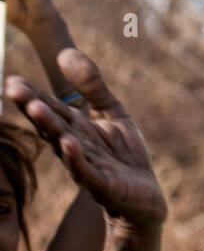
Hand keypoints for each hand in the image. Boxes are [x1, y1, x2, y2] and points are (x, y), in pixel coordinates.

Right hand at [4, 47, 167, 231]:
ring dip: (50, 128)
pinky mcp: (104, 186)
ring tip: (36, 108)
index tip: (12, 80)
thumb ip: (92, 86)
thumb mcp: (112, 113)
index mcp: (75, 129)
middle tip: (12, 89)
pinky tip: (69, 142)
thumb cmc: (124, 156)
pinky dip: (76, 158)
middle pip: (51, 125)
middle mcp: (75, 147)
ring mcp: (87, 167)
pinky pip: (88, 171)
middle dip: (33, 108)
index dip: (32, 95)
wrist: (145, 198)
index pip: (50, 109)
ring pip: (64, 146)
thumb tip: (65, 52)